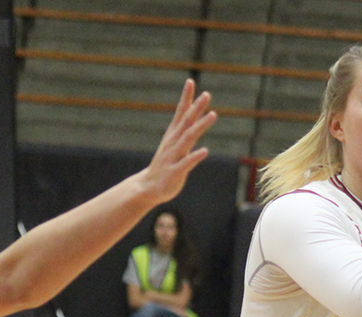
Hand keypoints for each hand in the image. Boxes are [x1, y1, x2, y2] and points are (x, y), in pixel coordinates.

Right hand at [137, 80, 217, 205]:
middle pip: (186, 122)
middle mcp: (173, 143)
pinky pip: (186, 163)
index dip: (186, 98)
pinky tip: (204, 151)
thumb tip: (191, 115)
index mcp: (173, 136)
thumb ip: (184, 131)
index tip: (190, 82)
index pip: (180, 113)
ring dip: (200, 126)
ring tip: (213, 114)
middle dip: (196, 107)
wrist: (148, 188)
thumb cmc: (165, 165)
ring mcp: (174, 156)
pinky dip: (194, 156)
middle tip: (206, 94)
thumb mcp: (174, 145)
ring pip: (188, 138)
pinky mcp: (175, 172)